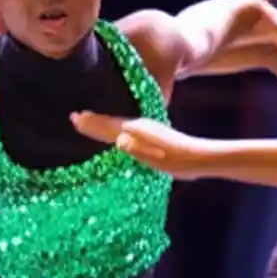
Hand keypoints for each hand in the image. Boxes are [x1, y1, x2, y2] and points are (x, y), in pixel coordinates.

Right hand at [70, 111, 216, 179]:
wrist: (202, 157)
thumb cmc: (179, 160)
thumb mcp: (157, 159)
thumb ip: (137, 149)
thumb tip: (120, 140)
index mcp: (138, 130)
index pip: (109, 126)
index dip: (92, 124)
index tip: (74, 118)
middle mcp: (141, 126)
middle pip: (111, 122)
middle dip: (94, 121)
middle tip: (75, 116)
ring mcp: (148, 130)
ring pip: (119, 124)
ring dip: (103, 123)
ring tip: (90, 120)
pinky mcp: (154, 136)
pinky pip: (127, 128)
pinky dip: (117, 128)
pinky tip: (119, 132)